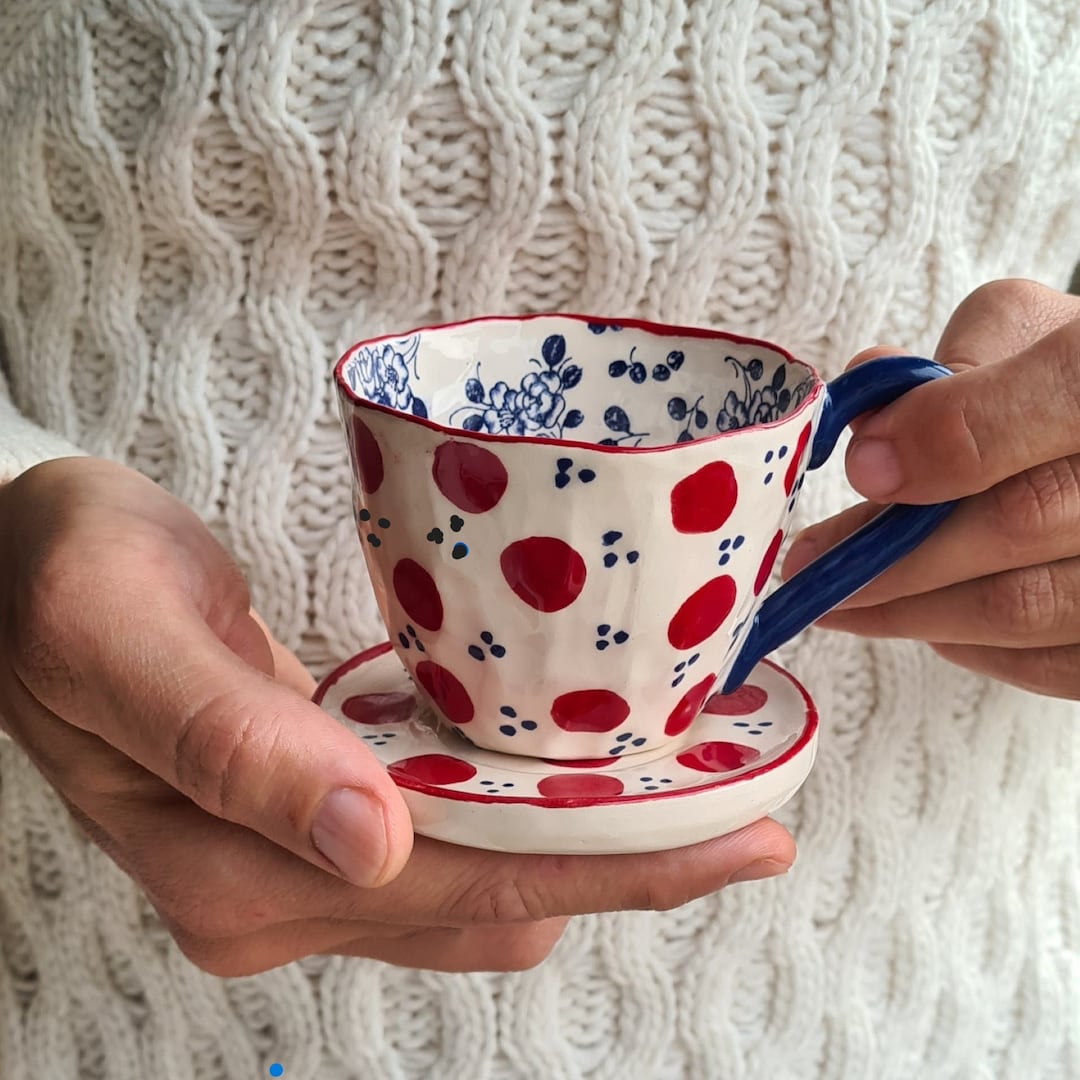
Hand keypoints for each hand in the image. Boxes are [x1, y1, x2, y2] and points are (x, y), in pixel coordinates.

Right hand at [0, 458, 793, 975]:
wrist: (18, 565)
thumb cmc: (61, 579)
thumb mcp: (123, 638)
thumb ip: (237, 745)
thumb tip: (371, 840)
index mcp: (235, 869)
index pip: (460, 885)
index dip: (602, 866)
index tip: (729, 836)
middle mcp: (278, 888)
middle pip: (490, 895)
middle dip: (624, 862)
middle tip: (750, 815)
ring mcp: (298, 859)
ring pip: (478, 877)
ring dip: (586, 844)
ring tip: (696, 797)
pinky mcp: (314, 813)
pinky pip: (447, 837)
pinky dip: (526, 815)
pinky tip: (582, 780)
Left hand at [782, 279, 1079, 698]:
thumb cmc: (1065, 378)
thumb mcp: (1024, 335)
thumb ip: (953, 363)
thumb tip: (866, 427)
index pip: (1058, 391)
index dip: (945, 434)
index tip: (862, 469)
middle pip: (1021, 519)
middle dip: (891, 548)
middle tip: (807, 563)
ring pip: (1024, 604)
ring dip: (908, 608)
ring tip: (838, 599)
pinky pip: (1050, 663)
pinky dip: (971, 646)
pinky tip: (921, 619)